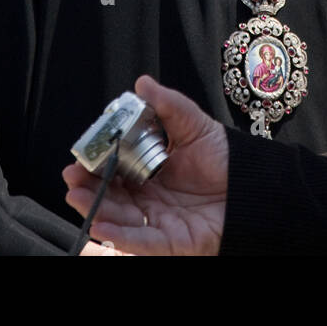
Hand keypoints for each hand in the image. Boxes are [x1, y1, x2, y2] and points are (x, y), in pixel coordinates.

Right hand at [63, 75, 227, 255]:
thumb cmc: (227, 159)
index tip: (79, 156)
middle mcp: (150, 199)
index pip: (115, 169)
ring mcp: (158, 222)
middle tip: (71, 176)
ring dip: (95, 209)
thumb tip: (142, 83)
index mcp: (151, 172)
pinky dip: (119, 236)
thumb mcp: (194, 125)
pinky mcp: (171, 243)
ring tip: (77, 196)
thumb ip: (168, 105)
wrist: (255, 187)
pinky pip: (141, 242)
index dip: (96, 164)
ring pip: (119, 219)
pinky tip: (101, 225)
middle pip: (111, 196)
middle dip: (87, 188)